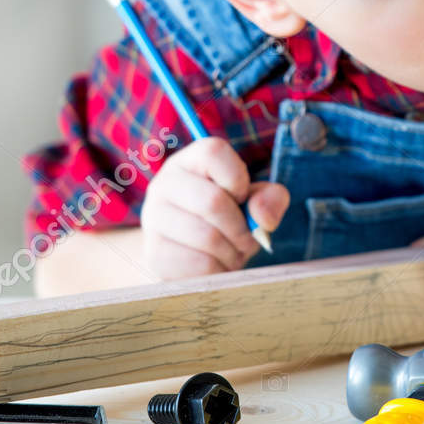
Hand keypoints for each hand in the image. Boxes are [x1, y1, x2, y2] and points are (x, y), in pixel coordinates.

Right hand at [139, 138, 287, 279]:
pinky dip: (219, 271)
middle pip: (212, 201)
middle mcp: (164, 184)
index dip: (239, 179)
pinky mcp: (154, 253)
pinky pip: (198, 264)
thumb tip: (262, 216)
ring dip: (232, 253)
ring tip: (233, 254)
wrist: (193, 259)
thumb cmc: (228, 222)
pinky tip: (217, 267)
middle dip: (241, 228)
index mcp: (190, 161)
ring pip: (206, 237)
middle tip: (248, 241)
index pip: (214, 152)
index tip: (242, 198)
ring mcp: (154, 218)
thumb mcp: (254, 203)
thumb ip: (270, 199)